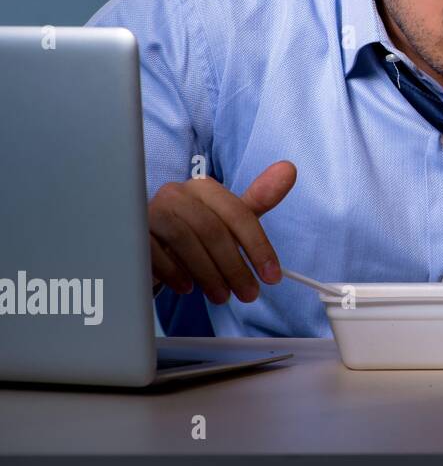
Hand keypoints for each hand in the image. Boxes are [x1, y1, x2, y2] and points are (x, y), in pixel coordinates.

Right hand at [148, 160, 295, 303]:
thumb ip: (258, 200)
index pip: (238, 214)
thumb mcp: (227, 220)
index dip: (259, 247)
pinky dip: (176, 273)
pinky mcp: (130, 232)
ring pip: (186, 241)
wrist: (147, 248)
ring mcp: (149, 211)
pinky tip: (188, 288)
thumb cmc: (193, 234)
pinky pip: (155, 252)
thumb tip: (289, 169)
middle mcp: (176, 193)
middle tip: (248, 294)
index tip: (272, 277)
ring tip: (221, 296)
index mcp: (204, 188)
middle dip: (235, 267)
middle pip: (213, 229)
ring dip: (209, 274)